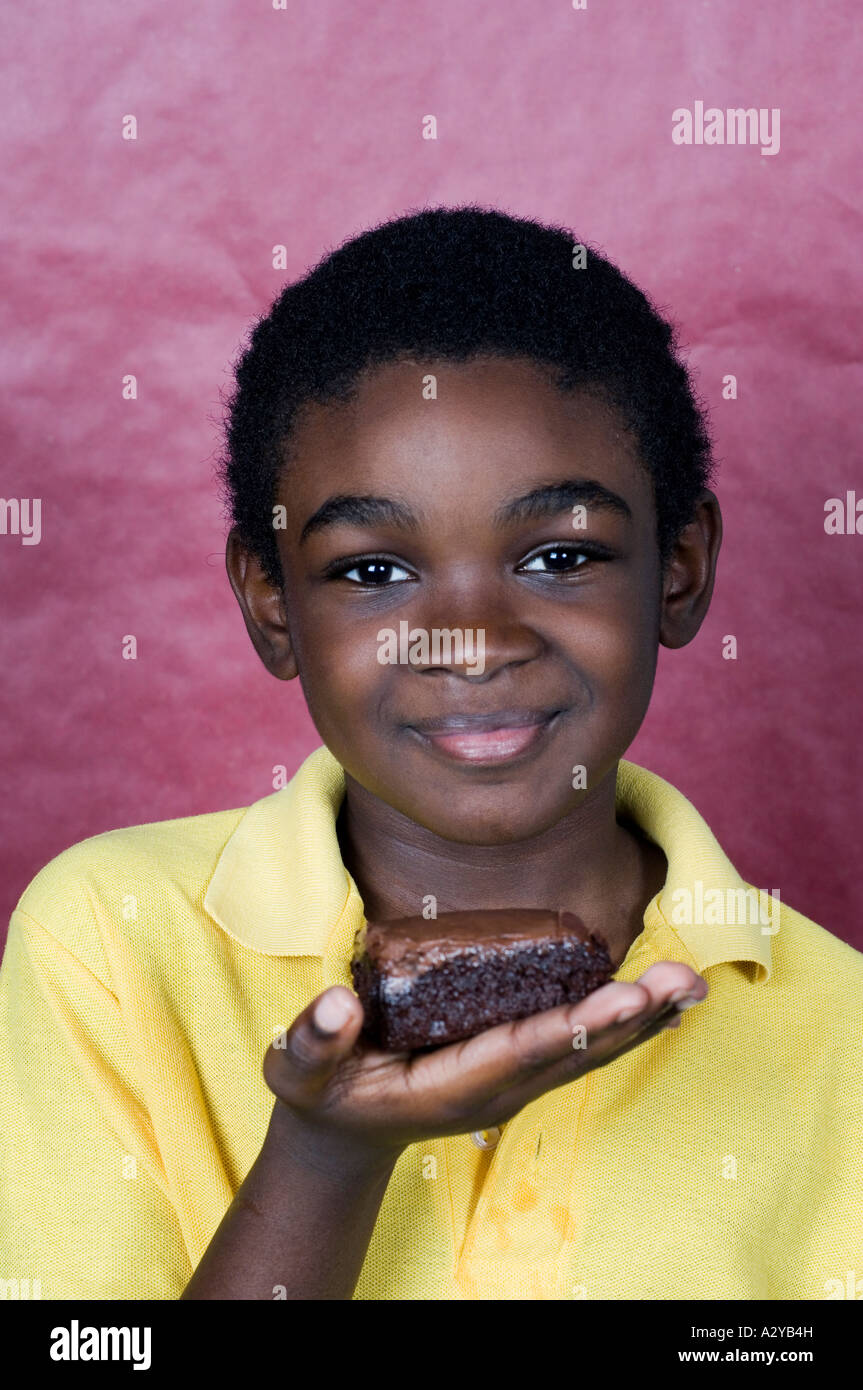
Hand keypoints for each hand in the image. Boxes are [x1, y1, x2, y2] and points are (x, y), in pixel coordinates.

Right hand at [262, 963, 706, 1167]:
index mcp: (456, 1086)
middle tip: (686, 980)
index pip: (527, 1049)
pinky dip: (623, 1020)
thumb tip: (339, 1004)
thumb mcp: (298, 1073)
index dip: (580, 1022)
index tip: (629, 995)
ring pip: (588, 1048)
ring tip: (692, 983)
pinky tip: (658, 999)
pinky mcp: (515, 1065)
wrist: (340, 1134)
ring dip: (642, 1017)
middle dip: (635, 1017)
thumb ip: (313, 1041)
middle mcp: (498, 1086)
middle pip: (578, 1050)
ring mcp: (512, 1079)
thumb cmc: (322, 1096)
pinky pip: (578, 1042)